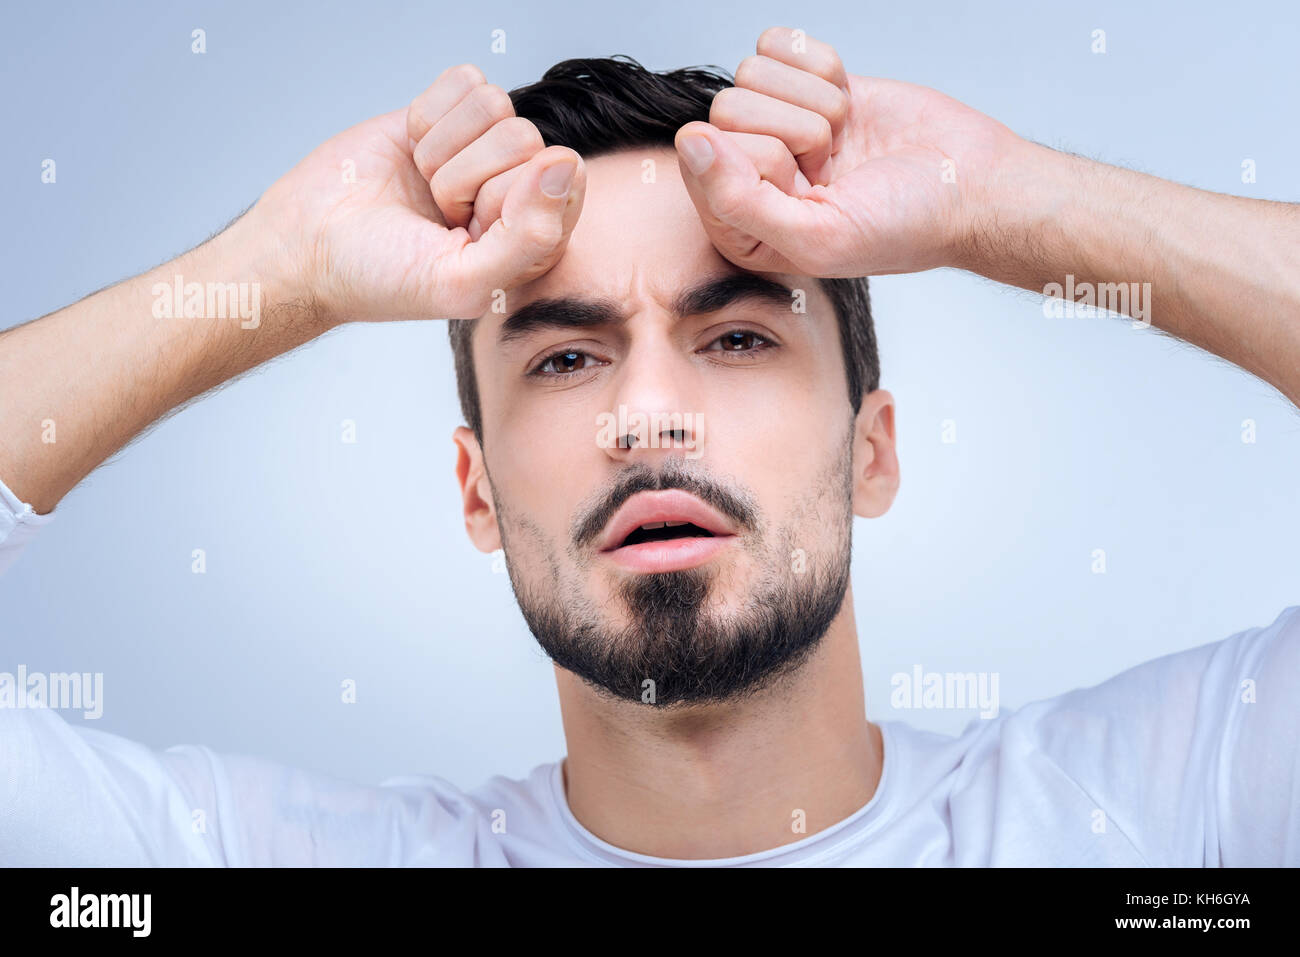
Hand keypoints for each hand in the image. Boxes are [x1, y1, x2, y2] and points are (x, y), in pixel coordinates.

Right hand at [247, 64, 584, 324]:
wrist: (308, 246)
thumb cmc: (383, 277)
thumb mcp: (464, 282)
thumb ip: (531, 237)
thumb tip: (568, 163)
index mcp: (537, 235)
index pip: (560, 180)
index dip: (506, 198)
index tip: (467, 230)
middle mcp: (516, 189)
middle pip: (524, 138)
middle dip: (465, 176)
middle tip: (436, 213)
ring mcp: (481, 148)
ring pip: (495, 104)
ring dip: (442, 149)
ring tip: (422, 187)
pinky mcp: (447, 115)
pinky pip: (465, 81)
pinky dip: (428, 115)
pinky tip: (411, 152)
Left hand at [673, 26, 1024, 276]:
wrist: (970, 185)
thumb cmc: (901, 226)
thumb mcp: (815, 237)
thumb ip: (737, 200)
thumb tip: (688, 141)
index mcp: (734, 222)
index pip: (706, 158)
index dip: (767, 164)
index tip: (811, 191)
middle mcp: (746, 172)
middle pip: (727, 107)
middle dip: (796, 132)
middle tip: (832, 168)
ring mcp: (775, 123)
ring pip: (752, 72)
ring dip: (817, 105)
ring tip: (844, 144)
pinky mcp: (804, 83)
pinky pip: (780, 44)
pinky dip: (824, 68)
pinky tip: (850, 106)